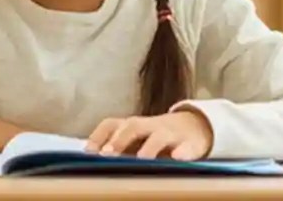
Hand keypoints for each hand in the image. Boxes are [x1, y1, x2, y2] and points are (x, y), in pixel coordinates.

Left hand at [85, 110, 213, 160]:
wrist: (194, 128)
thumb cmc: (155, 138)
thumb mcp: (135, 140)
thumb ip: (116, 148)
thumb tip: (88, 160)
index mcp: (132, 125)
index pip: (111, 124)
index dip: (98, 136)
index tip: (88, 151)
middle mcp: (149, 126)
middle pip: (132, 127)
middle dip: (119, 140)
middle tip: (108, 155)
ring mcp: (170, 134)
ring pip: (159, 136)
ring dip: (149, 147)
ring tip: (141, 159)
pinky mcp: (190, 144)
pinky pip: (187, 147)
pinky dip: (182, 152)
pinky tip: (177, 158)